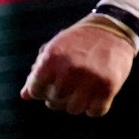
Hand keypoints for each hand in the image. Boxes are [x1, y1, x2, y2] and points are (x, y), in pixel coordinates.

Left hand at [22, 19, 137, 115]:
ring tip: (81, 90)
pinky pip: (95, 112)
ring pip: (74, 110)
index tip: (50, 85)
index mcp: (51, 59)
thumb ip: (37, 72)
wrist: (114, 26)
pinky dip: (95, 108)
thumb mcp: (53, 49)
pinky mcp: (109, 86)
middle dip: (58, 97)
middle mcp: (69, 70)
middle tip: (69, 85)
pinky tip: (95, 96)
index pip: (35, 91)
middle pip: (54, 102)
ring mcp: (90, 79)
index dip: (41, 90)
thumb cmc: (78, 41)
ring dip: (76, 103)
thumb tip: (25, 96)